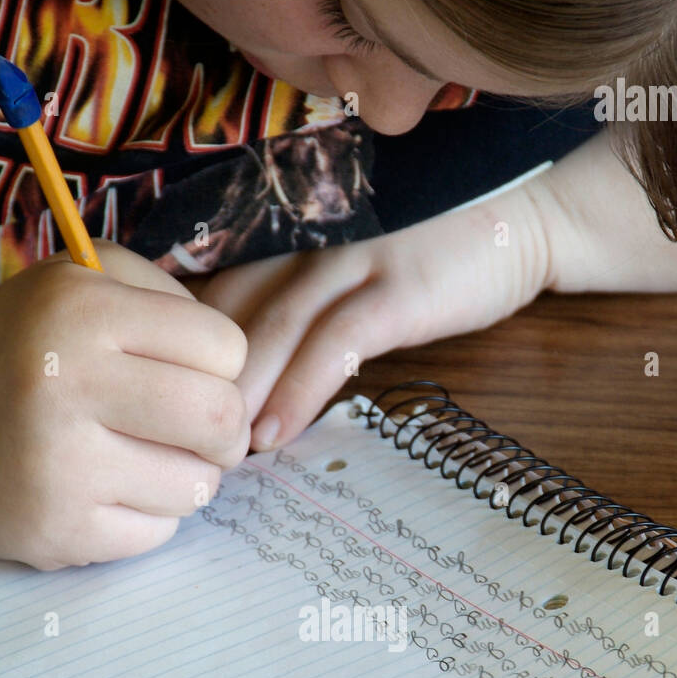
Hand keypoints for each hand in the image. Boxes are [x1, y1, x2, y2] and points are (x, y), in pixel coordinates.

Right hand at [0, 241, 248, 568]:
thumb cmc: (26, 349)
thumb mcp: (81, 284)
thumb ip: (166, 300)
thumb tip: (244, 369)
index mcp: (82, 313)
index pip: (226, 348)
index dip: (222, 367)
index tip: (194, 376)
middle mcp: (68, 384)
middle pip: (222, 420)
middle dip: (226, 433)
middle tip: (201, 434)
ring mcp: (61, 466)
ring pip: (196, 486)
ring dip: (186, 478)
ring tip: (144, 459)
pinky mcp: (59, 530)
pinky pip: (157, 533)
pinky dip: (147, 517)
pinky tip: (109, 492)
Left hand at [192, 179, 552, 450]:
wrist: (520, 226)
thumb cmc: (429, 264)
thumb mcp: (350, 282)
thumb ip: (299, 313)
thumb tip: (246, 382)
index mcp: (288, 244)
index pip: (210, 295)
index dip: (178, 352)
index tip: (156, 405)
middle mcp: (306, 246)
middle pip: (228, 313)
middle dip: (197, 381)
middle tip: (170, 443)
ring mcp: (352, 263)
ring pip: (272, 328)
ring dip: (238, 395)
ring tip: (213, 451)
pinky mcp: (397, 289)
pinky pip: (334, 343)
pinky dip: (299, 388)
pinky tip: (276, 432)